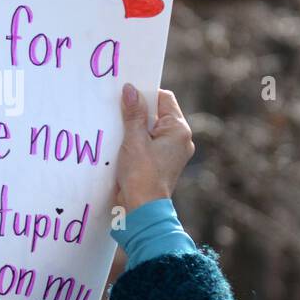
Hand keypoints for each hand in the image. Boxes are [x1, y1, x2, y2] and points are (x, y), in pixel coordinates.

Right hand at [114, 85, 194, 213]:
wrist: (142, 209)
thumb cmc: (141, 176)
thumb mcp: (134, 140)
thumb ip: (133, 113)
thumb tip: (130, 90)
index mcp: (179, 130)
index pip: (164, 98)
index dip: (145, 94)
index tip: (127, 95)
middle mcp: (180, 140)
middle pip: (158, 113)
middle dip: (138, 112)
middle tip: (119, 111)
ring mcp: (173, 152)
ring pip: (152, 129)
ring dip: (135, 127)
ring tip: (119, 130)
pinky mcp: (163, 163)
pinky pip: (150, 143)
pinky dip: (137, 141)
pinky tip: (122, 145)